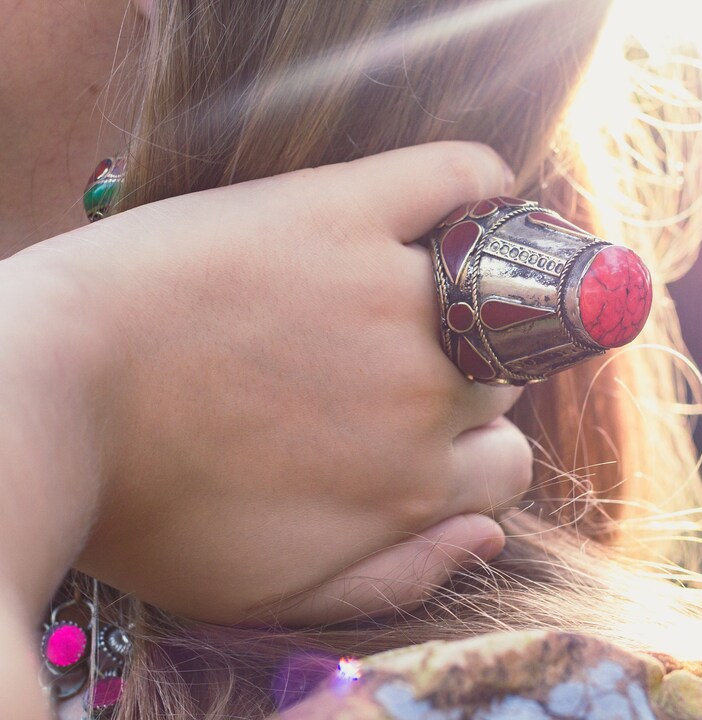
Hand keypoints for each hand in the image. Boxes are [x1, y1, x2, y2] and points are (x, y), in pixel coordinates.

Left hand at [23, 142, 530, 623]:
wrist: (40, 403)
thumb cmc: (145, 508)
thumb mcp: (274, 592)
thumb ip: (399, 578)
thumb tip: (489, 538)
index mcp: (411, 487)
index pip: (505, 466)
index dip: (472, 455)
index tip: (425, 437)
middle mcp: (423, 393)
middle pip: (501, 383)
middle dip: (460, 383)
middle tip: (384, 365)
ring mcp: (392, 297)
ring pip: (497, 297)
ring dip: (478, 298)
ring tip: (423, 287)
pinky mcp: (343, 215)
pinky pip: (460, 178)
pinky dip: (484, 184)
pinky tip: (477, 195)